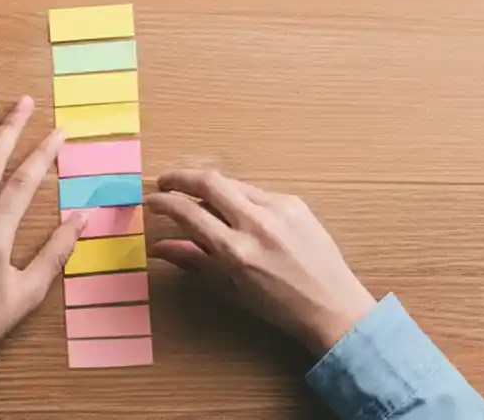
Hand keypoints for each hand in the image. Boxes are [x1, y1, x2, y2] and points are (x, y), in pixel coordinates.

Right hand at [147, 170, 375, 355]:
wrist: (332, 304)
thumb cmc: (279, 306)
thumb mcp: (231, 288)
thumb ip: (194, 261)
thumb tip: (159, 247)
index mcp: (236, 251)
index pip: (189, 212)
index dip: (164, 202)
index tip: (152, 201)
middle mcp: (256, 223)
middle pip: (209, 181)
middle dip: (180, 176)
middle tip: (166, 182)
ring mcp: (278, 208)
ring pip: (233, 183)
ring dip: (210, 187)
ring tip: (199, 199)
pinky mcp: (295, 202)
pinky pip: (257, 192)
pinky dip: (240, 198)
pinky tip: (238, 212)